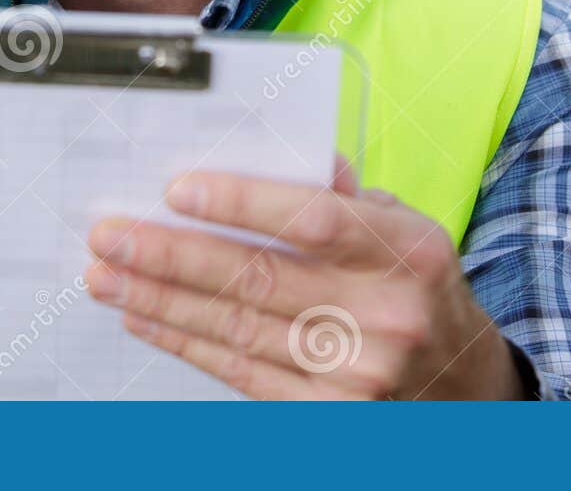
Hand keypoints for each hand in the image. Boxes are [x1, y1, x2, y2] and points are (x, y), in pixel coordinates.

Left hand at [83, 165, 527, 399]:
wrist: (463, 386)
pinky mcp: (330, 416)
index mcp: (408, 249)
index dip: (241, 203)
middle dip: (171, 255)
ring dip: (161, 300)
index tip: (176, 190)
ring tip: (107, 274)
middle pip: (258, 278)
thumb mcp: (403, 228)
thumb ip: (341, 194)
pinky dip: (186, 342)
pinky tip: (146, 316)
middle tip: (110, 235)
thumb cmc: (415, 285)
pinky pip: (241, 373)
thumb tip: (269, 154)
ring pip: (237, 329)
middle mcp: (385, 312)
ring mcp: (358, 372)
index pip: (313, 219)